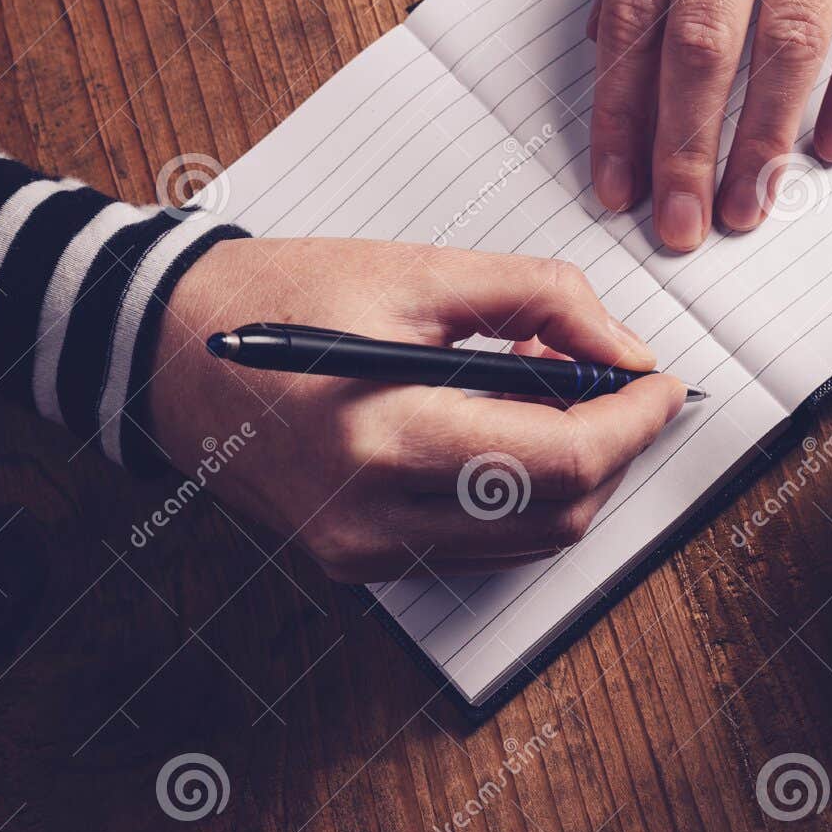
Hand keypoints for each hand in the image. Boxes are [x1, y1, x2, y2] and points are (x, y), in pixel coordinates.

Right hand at [149, 239, 685, 581]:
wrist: (167, 350)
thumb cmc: (282, 297)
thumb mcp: (418, 271)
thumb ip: (540, 300)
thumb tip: (626, 351)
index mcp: (387, 435)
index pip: (563, 461)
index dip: (635, 422)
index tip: (664, 382)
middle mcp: (376, 517)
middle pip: (559, 513)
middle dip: (610, 446)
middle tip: (607, 376)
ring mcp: (365, 551)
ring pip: (528, 538)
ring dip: (568, 471)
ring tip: (542, 389)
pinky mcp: (358, 560)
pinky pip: (479, 542)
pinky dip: (517, 490)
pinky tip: (500, 426)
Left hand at [588, 0, 831, 249]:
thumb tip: (616, 41)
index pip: (634, 14)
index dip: (621, 113)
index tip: (614, 182)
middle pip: (703, 44)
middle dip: (684, 151)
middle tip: (678, 225)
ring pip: (790, 42)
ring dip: (764, 141)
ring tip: (747, 207)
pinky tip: (830, 148)